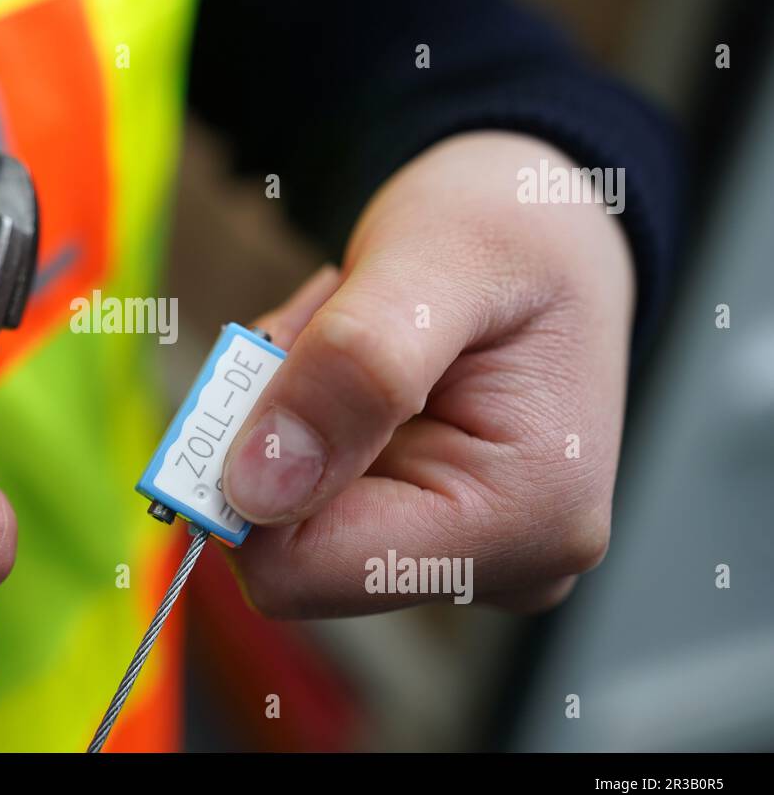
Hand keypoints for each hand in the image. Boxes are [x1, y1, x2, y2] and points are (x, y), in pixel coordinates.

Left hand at [222, 131, 634, 614]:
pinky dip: (302, 416)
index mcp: (523, 519)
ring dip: (290, 409)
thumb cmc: (516, 227)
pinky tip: (359, 359)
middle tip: (335, 322)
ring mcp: (465, 554)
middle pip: (287, 543)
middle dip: (281, 424)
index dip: (247, 467)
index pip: (298, 569)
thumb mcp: (437, 256)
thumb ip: (353, 366)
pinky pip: (305, 494)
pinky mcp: (427, 530)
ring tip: (362, 327)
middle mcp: (504, 565)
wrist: (547, 225)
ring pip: (287, 513)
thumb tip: (255, 493)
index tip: (287, 351)